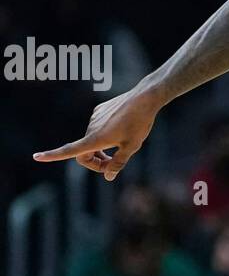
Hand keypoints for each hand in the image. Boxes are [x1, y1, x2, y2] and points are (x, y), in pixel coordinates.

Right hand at [33, 85, 160, 180]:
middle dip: (96, 162)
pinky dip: (105, 135)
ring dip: (102, 149)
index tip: (37, 157)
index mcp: (95, 139)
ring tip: (122, 145)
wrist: (143, 98)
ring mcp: (94, 118)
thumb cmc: (139, 123)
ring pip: (92, 140)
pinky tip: (122, 128)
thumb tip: (108, 177)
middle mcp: (91, 128)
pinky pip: (98, 128)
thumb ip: (118, 163)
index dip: (53, 156)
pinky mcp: (99, 111)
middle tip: (114, 166)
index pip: (70, 151)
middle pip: (84, 153)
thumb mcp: (131, 147)